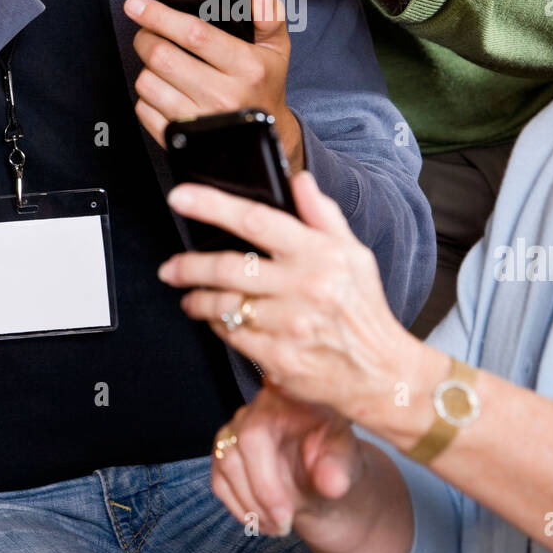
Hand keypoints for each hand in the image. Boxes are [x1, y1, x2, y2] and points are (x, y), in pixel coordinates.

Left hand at [125, 0, 303, 170]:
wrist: (267, 139)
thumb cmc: (265, 87)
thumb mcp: (276, 49)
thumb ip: (269, 14)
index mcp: (247, 68)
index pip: (194, 34)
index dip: (159, 16)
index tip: (136, 5)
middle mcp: (224, 97)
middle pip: (162, 58)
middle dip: (146, 38)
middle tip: (148, 33)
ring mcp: (202, 122)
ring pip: (148, 84)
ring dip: (146, 68)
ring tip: (161, 64)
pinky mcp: (182, 140)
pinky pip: (144, 111)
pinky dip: (146, 96)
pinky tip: (164, 90)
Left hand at [158, 169, 424, 422]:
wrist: (382, 372)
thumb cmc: (364, 309)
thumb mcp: (354, 254)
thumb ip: (322, 215)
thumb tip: (299, 180)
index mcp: (318, 253)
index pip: (255, 219)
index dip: (212, 205)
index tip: (181, 197)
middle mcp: (302, 285)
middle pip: (228, 266)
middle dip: (188, 265)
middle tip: (170, 267)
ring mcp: (289, 324)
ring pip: (223, 304)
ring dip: (197, 298)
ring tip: (189, 295)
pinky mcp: (279, 357)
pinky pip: (232, 336)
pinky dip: (218, 325)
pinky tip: (217, 320)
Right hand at [210, 384, 364, 536]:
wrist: (324, 469)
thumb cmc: (336, 456)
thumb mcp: (348, 459)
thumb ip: (341, 467)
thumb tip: (332, 483)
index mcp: (285, 399)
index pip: (257, 433)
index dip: (266, 479)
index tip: (286, 514)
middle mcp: (255, 407)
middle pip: (237, 451)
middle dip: (260, 496)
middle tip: (284, 525)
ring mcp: (236, 428)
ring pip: (225, 467)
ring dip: (250, 506)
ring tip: (279, 526)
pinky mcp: (225, 450)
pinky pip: (220, 483)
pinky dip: (240, 508)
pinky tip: (265, 520)